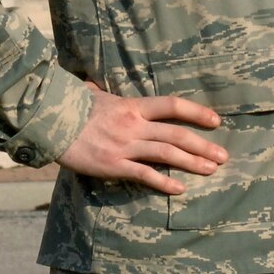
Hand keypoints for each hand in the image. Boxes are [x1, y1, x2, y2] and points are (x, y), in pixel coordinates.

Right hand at [55, 82, 225, 194]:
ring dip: (192, 163)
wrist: (49, 121)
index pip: (171, 106)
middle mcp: (133, 124)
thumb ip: (101, 92)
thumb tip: (93, 85)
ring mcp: (125, 145)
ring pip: (166, 154)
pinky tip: (179, 189)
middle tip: (224, 156)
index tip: (216, 121)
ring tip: (211, 171)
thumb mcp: (92, 95)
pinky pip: (144, 175)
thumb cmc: (71, 107)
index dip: (196, 113)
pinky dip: (164, 182)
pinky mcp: (114, 165)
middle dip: (203, 145)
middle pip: (176, 134)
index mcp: (132, 105)